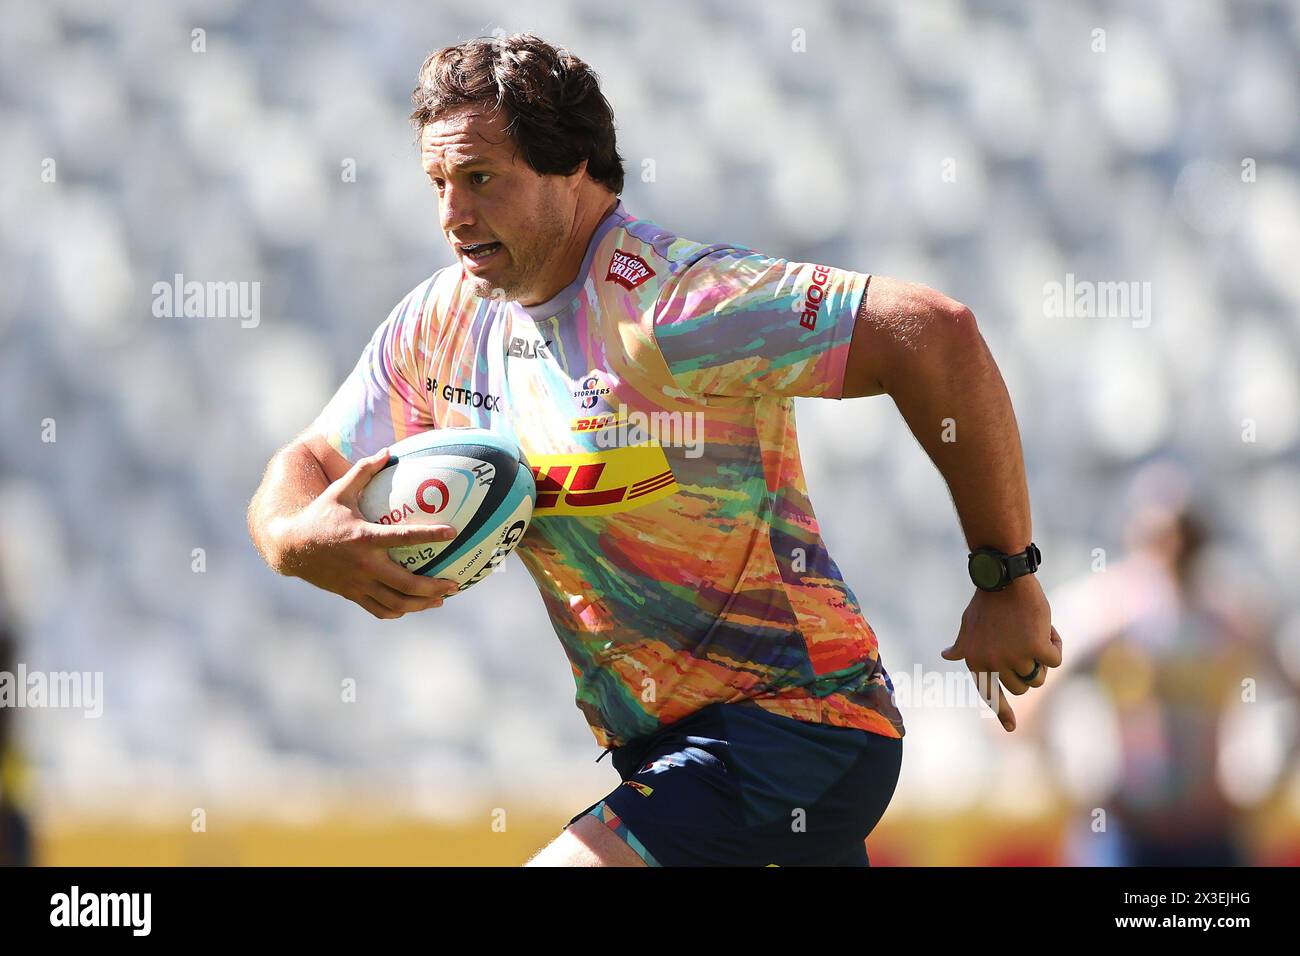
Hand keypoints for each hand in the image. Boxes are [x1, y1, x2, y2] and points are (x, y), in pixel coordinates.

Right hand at [272, 447, 461, 618]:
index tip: (452, 532)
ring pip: (395, 602)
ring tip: (441, 599)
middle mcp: (364, 564)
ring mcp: (358, 583)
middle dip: (433, 586)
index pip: (403, 537)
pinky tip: (412, 606)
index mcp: (364, 537)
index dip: (429, 535)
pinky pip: (379, 609)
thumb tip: (388, 451)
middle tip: (454, 583)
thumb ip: (364, 471)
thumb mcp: (340, 491)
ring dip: (421, 604)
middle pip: (406, 583)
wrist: (290, 547)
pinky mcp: (351, 594)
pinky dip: (398, 611)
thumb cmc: (319, 515)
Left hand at [941, 574, 1062, 731]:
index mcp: (975, 661)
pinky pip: (1055, 660)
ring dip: (1042, 658)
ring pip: (1038, 676)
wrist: (1003, 579)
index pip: (990, 693)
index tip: (1011, 728)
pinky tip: (1047, 628)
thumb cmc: (987, 601)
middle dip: (1029, 670)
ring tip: (1036, 633)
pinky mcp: (1035, 648)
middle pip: (1021, 687)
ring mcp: (1014, 658)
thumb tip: (946, 654)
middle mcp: (993, 664)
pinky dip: (1056, 644)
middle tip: (1030, 646)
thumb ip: (962, 644)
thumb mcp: (968, 624)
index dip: (1002, 711)